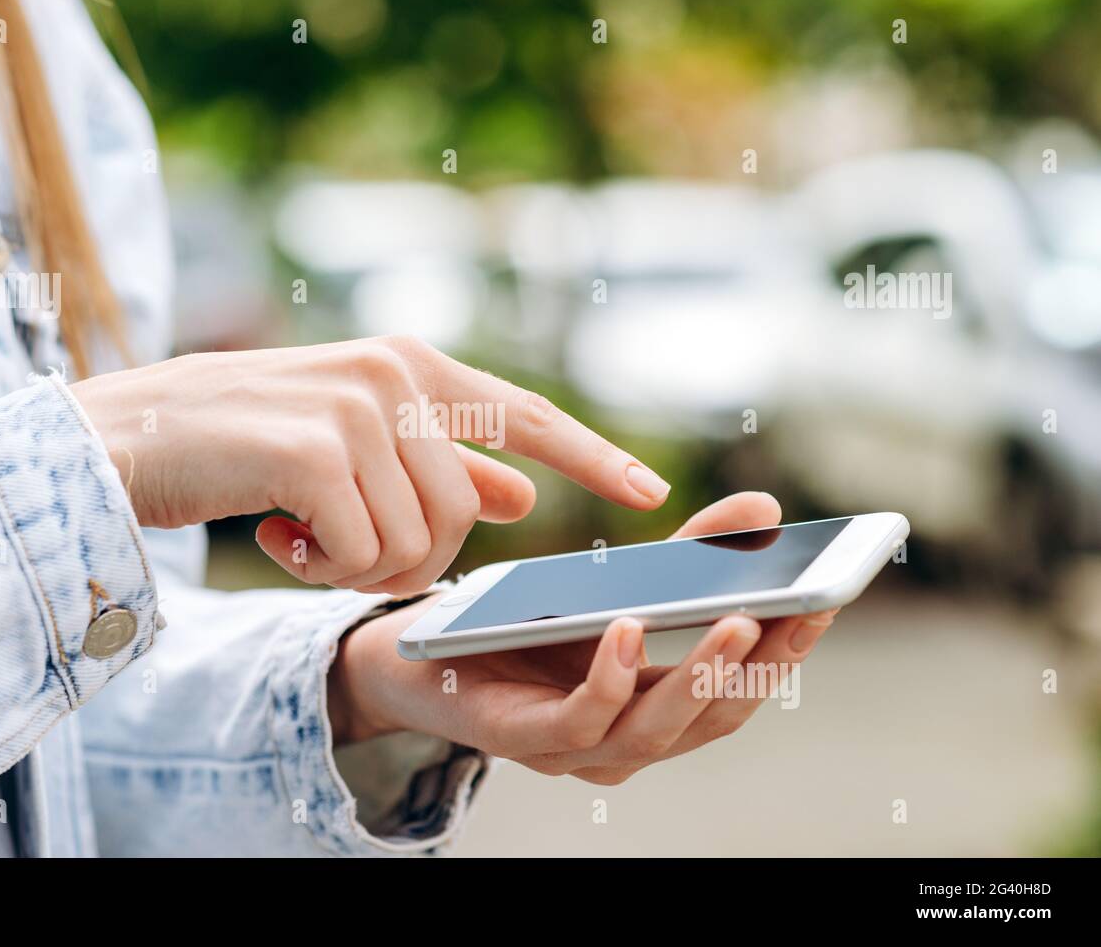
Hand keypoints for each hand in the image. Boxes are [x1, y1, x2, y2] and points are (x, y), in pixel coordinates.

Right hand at [71, 336, 669, 593]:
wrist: (127, 435)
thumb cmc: (241, 444)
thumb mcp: (352, 445)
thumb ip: (440, 464)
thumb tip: (519, 494)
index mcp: (410, 366)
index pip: (525, 417)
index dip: (591, 457)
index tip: (649, 492)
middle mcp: (394, 374)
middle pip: (466, 512)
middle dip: (413, 557)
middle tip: (340, 546)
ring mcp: (356, 408)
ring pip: (417, 539)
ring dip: (360, 565)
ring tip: (302, 534)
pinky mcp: (313, 450)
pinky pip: (362, 552)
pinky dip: (322, 569)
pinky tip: (277, 535)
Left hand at [329, 491, 840, 783]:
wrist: (420, 654)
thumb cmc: (528, 623)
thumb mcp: (617, 583)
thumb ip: (689, 553)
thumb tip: (764, 506)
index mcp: (659, 703)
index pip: (741, 688)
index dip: (789, 648)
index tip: (832, 596)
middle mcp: (629, 738)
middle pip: (715, 716)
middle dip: (764, 664)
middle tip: (804, 608)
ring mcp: (579, 748)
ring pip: (657, 729)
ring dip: (701, 676)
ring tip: (734, 619)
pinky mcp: (524, 738)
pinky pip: (580, 720)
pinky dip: (612, 679)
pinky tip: (630, 630)